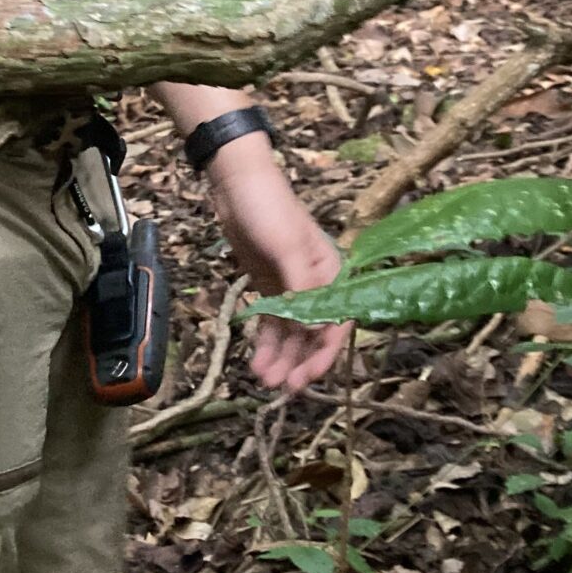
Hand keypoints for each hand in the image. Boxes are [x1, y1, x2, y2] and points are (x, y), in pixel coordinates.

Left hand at [205, 145, 349, 392]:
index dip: (324, 354)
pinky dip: (266, 345)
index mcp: (333, 274)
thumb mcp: (288, 247)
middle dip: (300, 363)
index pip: (336, 323)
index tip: (308, 378)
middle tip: (283, 388)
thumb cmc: (270, 209)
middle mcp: (317, 285)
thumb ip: (303, 290)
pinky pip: (271, 324)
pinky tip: (257, 363)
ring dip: (280, 359)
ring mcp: (291, 288)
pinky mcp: (268, 287)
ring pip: (291, 334)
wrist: (235, 184)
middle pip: (313, 335)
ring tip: (264, 381)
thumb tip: (314, 333)